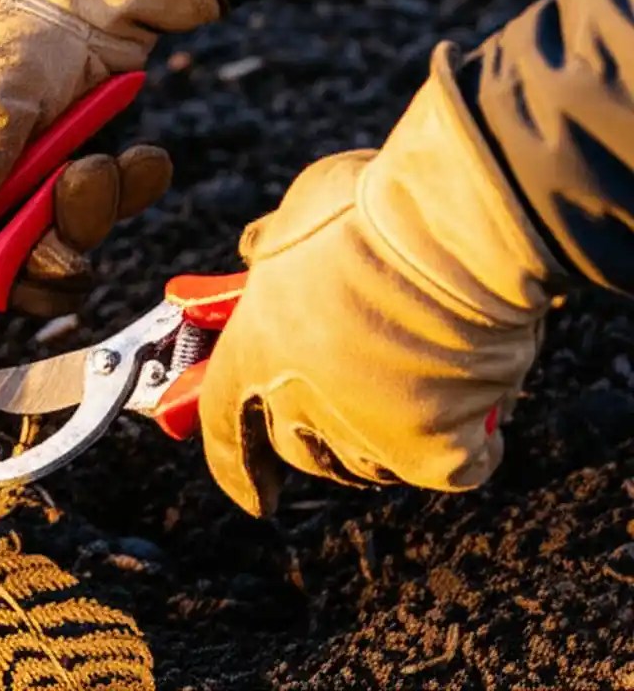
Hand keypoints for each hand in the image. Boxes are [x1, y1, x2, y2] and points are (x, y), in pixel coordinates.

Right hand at [0, 0, 221, 315]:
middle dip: (53, 238)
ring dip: (97, 205)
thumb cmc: (37, 23)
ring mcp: (44, 166)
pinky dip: (133, 184)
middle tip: (73, 204)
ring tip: (104, 160)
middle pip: (16, 249)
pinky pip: (114, 202)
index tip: (20, 267)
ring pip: (70, 231)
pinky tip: (137, 156)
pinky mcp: (90, 157)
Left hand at [195, 43, 565, 516]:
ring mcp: (370, 439)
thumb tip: (255, 250)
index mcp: (252, 354)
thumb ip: (272, 247)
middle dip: (318, 432)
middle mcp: (302, 408)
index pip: (222, 426)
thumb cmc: (373, 208)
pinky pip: (454, 467)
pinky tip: (481, 415)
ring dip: (386, 436)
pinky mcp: (437, 455)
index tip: (255, 494)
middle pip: (302, 448)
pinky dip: (469, 446)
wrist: (456, 228)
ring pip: (372, 461)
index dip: (235, 463)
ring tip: (418, 388)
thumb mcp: (297, 214)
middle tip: (349, 398)